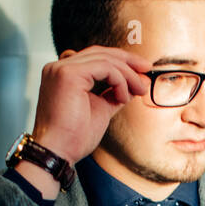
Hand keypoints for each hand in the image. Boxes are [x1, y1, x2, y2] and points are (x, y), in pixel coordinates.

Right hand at [29, 45, 152, 164]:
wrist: (58, 152)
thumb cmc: (73, 137)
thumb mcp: (100, 110)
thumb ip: (114, 94)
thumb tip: (135, 85)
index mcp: (63, 74)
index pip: (95, 58)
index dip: (120, 62)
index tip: (140, 72)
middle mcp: (59, 67)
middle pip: (100, 53)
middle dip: (127, 61)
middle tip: (146, 70)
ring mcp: (61, 68)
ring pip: (104, 59)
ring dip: (127, 74)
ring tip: (139, 90)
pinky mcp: (68, 74)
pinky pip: (104, 67)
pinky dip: (119, 80)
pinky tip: (123, 97)